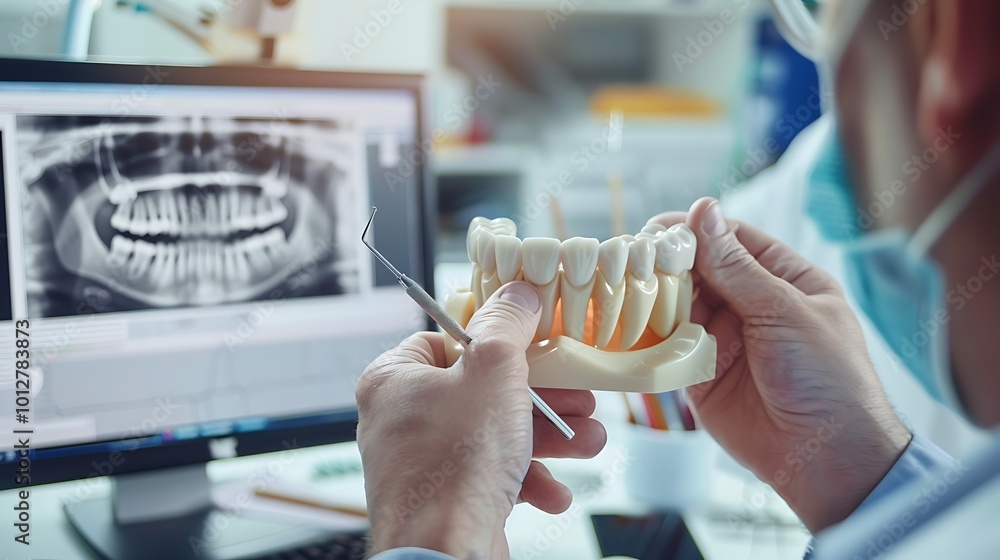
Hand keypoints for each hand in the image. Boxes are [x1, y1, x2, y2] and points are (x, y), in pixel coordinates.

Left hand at [356, 282, 606, 558]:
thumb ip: (508, 323)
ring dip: (548, 439)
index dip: (498, 342)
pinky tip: (553, 491)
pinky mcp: (445, 499)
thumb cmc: (454, 464)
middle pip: (483, 390)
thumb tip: (518, 292)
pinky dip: (527, 479)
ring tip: (588, 443)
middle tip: (580, 399)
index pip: (448, 339)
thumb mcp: (493, 370)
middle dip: (543, 399)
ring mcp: (422, 463)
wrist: (443, 554)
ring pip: (495, 435)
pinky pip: (490, 476)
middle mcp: (401, 419)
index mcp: (395, 379)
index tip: (537, 346)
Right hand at [647, 198, 910, 532]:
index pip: (731, 241)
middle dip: (665, 264)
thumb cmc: (828, 378)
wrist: (827, 459)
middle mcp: (750, 305)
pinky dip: (647, 337)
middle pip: (698, 271)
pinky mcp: (701, 374)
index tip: (656, 227)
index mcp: (783, 280)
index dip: (694, 230)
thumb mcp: (783, 311)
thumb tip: (703, 211)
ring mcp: (724, 339)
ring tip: (622, 289)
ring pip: (678, 307)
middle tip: (629, 259)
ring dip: (651, 298)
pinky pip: (668, 348)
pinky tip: (626, 326)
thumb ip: (736, 267)